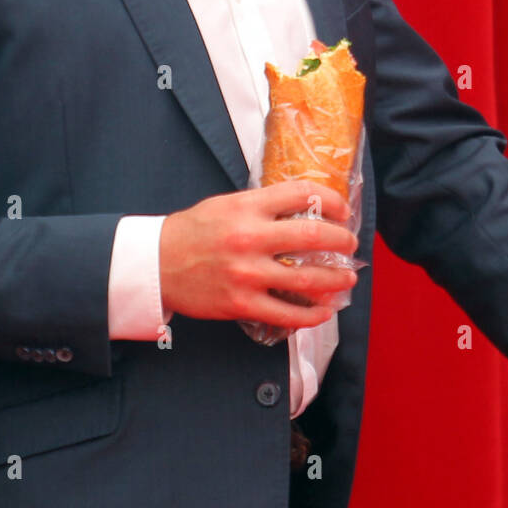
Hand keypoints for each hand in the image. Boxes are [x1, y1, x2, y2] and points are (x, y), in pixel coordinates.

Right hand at [159, 179, 358, 331]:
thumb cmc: (194, 231)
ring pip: (307, 279)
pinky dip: (312, 314)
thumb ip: (263, 205)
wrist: (156, 263)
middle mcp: (250, 238)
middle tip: (350, 243)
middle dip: (342, 239)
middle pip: (313, 235)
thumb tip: (304, 208)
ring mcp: (247, 273)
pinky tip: (324, 310)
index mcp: (247, 207)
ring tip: (347, 278)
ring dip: (336, 279)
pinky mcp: (242, 303)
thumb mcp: (227, 204)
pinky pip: (287, 313)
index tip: (341, 209)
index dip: (331, 200)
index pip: (302, 193)